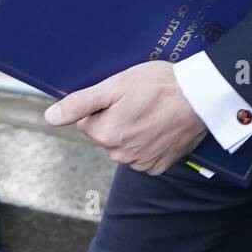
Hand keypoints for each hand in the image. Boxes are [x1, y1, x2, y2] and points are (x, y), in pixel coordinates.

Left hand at [44, 61, 208, 174]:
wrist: (200, 98)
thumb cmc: (158, 85)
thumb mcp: (115, 85)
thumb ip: (80, 103)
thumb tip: (50, 117)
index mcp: (106, 134)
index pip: (88, 120)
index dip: (103, 104)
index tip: (122, 95)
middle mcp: (120, 154)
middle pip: (106, 134)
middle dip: (117, 119)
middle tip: (140, 101)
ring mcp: (141, 162)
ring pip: (125, 145)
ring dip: (134, 131)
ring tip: (153, 112)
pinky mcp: (159, 166)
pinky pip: (144, 155)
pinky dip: (150, 143)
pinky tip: (161, 127)